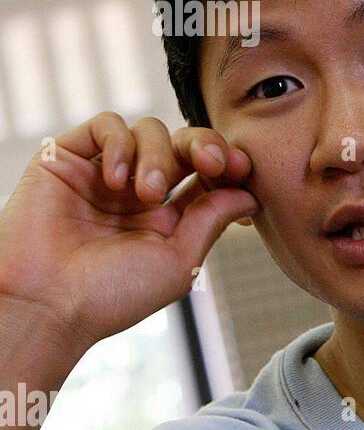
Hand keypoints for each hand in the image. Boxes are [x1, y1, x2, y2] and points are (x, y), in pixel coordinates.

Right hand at [0, 112, 259, 357]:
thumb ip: (211, 220)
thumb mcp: (178, 260)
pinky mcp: (68, 158)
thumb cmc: (111, 294)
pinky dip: (120, 144)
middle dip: (206, 145)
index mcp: (169, 217)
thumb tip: (250, 192)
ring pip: (149, 130)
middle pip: (185, 143)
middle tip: (213, 163)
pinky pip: (106, 125)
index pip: (209, 173)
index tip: (242, 170)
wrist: (47, 304)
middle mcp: (138, 191)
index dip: (229, 163)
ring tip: (146, 194)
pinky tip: (117, 180)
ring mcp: (103, 172)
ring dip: (159, 155)